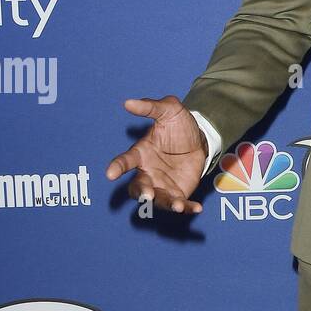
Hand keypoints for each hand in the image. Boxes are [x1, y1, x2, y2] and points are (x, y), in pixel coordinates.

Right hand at [105, 95, 207, 213]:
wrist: (200, 138)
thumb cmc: (178, 125)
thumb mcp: (168, 110)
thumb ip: (149, 107)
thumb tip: (128, 102)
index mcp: (140, 153)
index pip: (125, 161)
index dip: (117, 167)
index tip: (110, 174)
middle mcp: (147, 172)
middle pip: (137, 187)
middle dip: (141, 192)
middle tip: (147, 194)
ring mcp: (161, 185)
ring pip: (158, 200)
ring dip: (166, 204)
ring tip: (177, 205)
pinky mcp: (178, 193)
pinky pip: (180, 204)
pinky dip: (187, 208)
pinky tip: (196, 208)